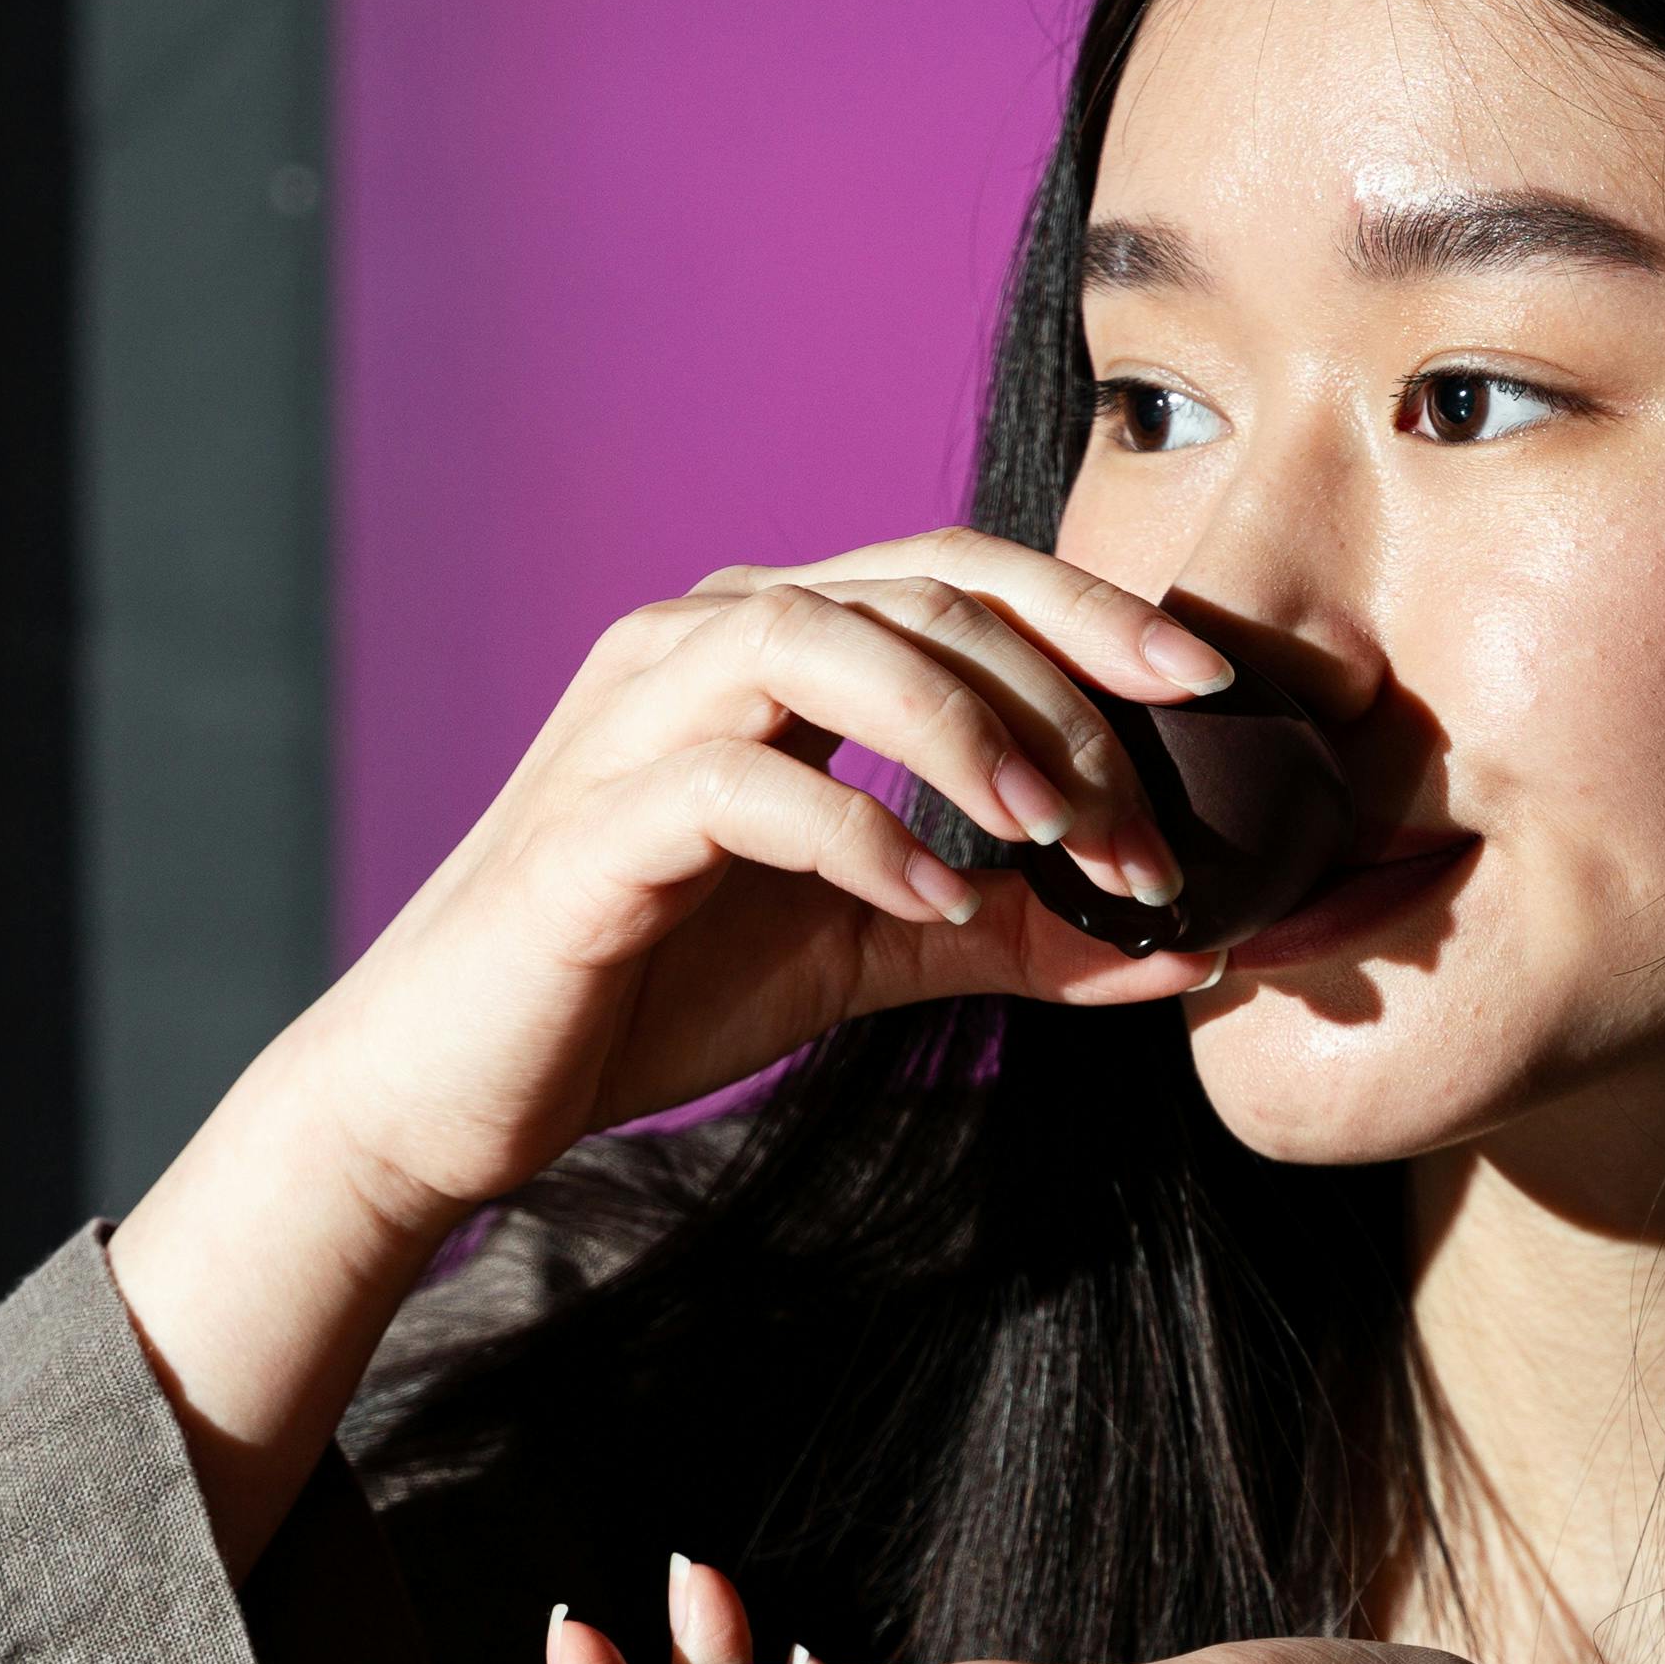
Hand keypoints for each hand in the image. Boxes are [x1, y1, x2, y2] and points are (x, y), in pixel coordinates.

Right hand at [270, 532, 1247, 1225]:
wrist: (450, 1088)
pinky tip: (930, 903)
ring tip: (1057, 834)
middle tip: (1155, 819)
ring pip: (824, 642)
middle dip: (1062, 693)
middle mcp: (696, 642)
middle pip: (915, 589)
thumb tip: (1193, 951)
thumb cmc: (644, 995)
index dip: (1093, 614)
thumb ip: (1014, 936)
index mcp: (766, 645)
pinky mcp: (592, 823)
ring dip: (965, 731)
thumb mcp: (867, 955)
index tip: (1214, 695)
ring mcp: (633, 719)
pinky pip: (743, 783)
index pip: (956, 575)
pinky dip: (855, 831)